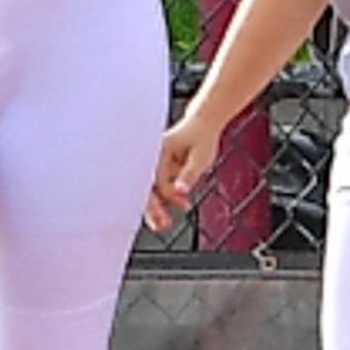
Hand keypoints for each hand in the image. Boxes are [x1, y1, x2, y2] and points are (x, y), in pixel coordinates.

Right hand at [144, 112, 224, 229]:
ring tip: (163, 224)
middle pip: (146, 186)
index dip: (169, 192)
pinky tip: (170, 211)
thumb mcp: (201, 156)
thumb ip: (189, 174)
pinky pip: (157, 188)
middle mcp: (152, 157)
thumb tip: (180, 190)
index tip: (183, 202)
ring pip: (150, 189)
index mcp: (159, 150)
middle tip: (160, 224)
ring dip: (156, 207)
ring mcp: (155, 164)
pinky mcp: (160, 170)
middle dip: (152, 207)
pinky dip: (163, 200)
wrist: (203, 125)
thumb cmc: (202, 136)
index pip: (157, 177)